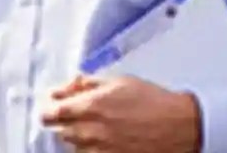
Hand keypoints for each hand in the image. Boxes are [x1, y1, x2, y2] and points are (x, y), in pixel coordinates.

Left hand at [41, 75, 202, 152]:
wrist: (177, 127)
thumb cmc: (153, 102)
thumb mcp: (119, 81)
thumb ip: (89, 84)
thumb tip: (70, 86)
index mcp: (91, 105)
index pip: (51, 113)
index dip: (48, 110)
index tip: (52, 108)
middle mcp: (91, 130)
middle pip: (59, 131)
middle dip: (64, 122)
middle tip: (76, 116)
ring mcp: (99, 150)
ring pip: (72, 147)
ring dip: (77, 137)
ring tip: (95, 128)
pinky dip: (90, 150)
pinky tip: (103, 141)